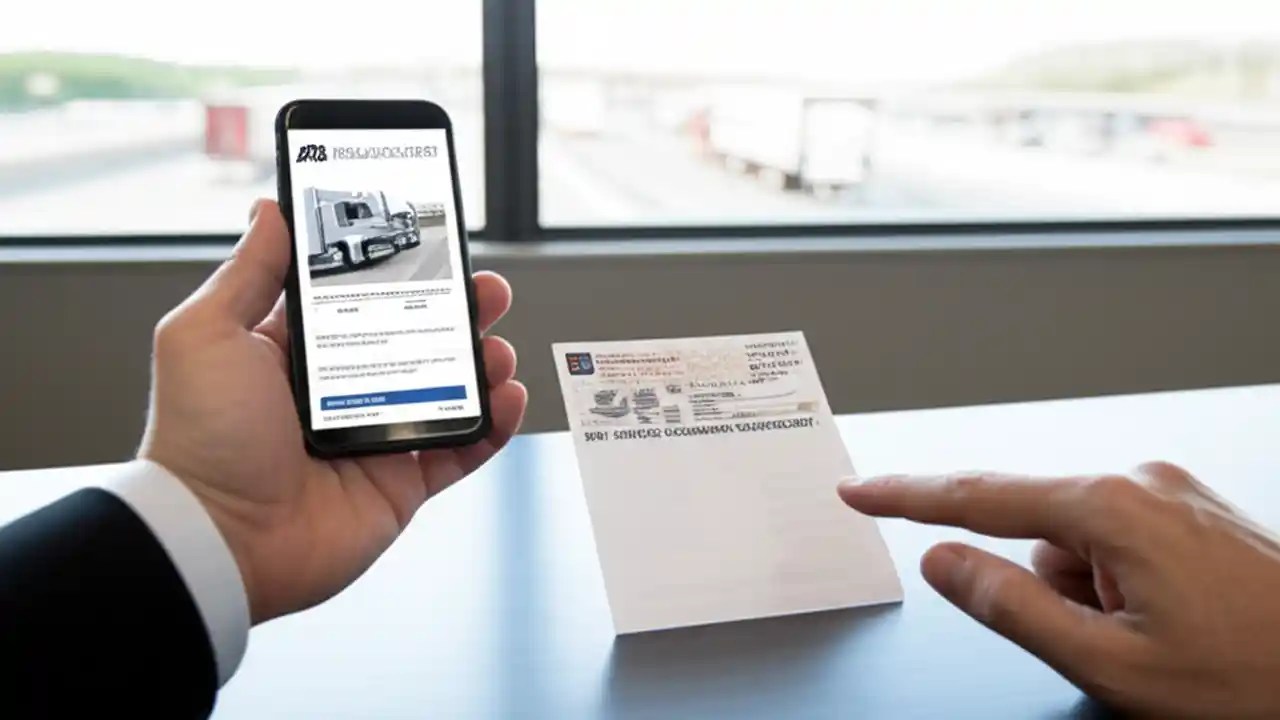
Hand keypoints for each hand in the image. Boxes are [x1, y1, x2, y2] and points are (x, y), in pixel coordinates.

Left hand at [139, 199, 526, 623]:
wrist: (220, 539)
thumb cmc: (202, 439)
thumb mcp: (208, 334)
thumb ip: (248, 272)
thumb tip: (271, 212)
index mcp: (296, 354)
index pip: (362, 300)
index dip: (401, 273)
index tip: (433, 246)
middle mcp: (340, 393)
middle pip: (418, 340)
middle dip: (459, 312)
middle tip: (486, 290)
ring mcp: (375, 439)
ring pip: (449, 391)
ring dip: (483, 365)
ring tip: (496, 349)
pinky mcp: (400, 486)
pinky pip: (461, 451)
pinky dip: (493, 426)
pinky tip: (507, 398)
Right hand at [839, 462, 1279, 718]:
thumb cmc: (1253, 680)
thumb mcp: (1110, 663)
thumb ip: (1009, 607)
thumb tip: (943, 563)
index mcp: (1112, 509)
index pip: (979, 499)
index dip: (907, 497)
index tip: (858, 490)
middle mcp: (1142, 483)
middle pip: (1036, 533)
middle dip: (1051, 592)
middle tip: (1110, 644)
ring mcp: (1172, 494)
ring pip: (1079, 546)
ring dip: (1091, 594)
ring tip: (1156, 638)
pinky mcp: (1192, 512)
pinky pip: (1119, 543)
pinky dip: (1121, 584)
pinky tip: (1174, 622)